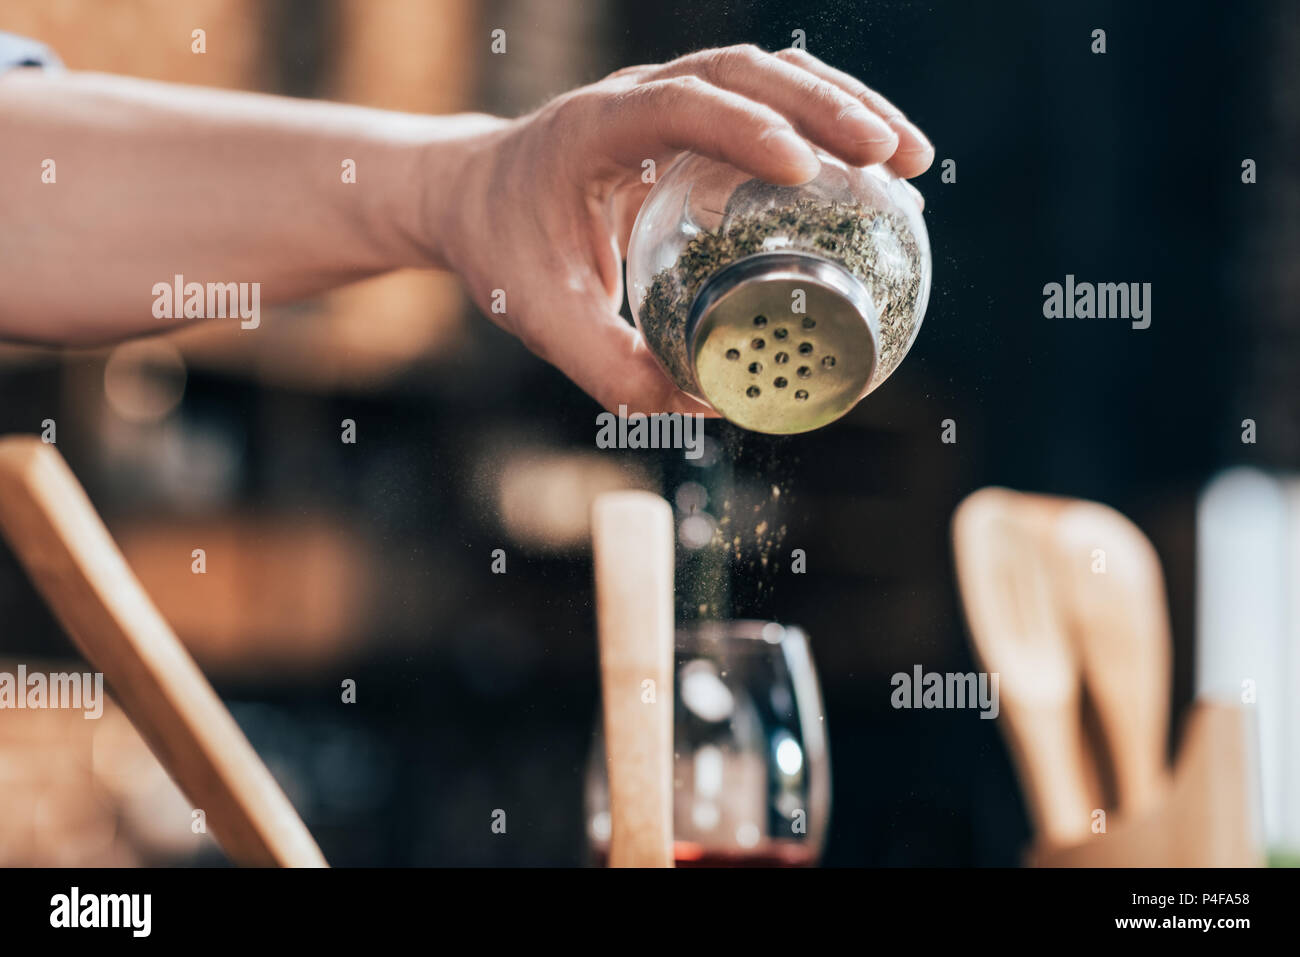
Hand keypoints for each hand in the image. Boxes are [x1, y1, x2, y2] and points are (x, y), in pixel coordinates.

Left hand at [436, 45, 932, 413]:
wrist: (474, 197)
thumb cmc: (503, 250)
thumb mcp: (542, 315)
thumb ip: (610, 365)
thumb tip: (706, 406)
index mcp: (595, 130)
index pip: (680, 104)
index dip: (745, 127)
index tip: (805, 169)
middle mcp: (637, 97)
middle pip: (745, 72)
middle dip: (827, 108)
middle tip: (892, 160)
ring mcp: (668, 100)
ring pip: (769, 77)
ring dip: (844, 107)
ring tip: (910, 160)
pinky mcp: (692, 122)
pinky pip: (768, 107)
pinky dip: (826, 129)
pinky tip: (874, 174)